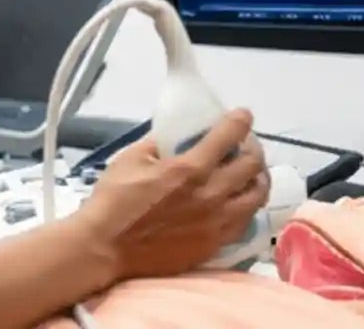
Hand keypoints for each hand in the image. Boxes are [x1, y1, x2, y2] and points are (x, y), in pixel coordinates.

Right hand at [72, 109, 268, 282]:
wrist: (106, 247)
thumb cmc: (114, 200)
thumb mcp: (130, 158)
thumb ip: (157, 145)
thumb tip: (172, 139)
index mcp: (189, 168)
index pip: (229, 136)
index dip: (240, 121)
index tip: (243, 116)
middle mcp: (211, 194)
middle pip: (253, 166)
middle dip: (253, 148)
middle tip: (244, 145)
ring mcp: (216, 222)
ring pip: (256, 197)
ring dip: (257, 179)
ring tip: (249, 175)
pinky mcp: (214, 244)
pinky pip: (244, 223)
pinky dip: (246, 207)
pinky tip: (236, 203)